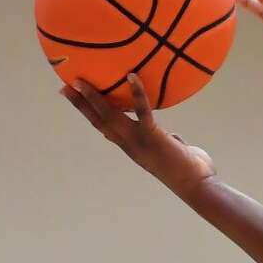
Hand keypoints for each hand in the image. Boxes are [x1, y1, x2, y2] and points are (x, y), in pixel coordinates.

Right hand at [62, 75, 216, 199]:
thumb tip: (170, 136)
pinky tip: (132, 76)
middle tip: (65, 86)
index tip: (75, 101)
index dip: (89, 114)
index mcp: (132, 147)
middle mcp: (130, 144)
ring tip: (80, 81)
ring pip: (110, 116)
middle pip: (99, 121)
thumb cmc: (190, 170)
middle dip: (80, 104)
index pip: (104, 128)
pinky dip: (137, 93)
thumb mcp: (171, 153)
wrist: (197, 186)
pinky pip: (142, 112)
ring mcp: (139, 141)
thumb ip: (166, 143)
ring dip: (94, 98)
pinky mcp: (153, 136)